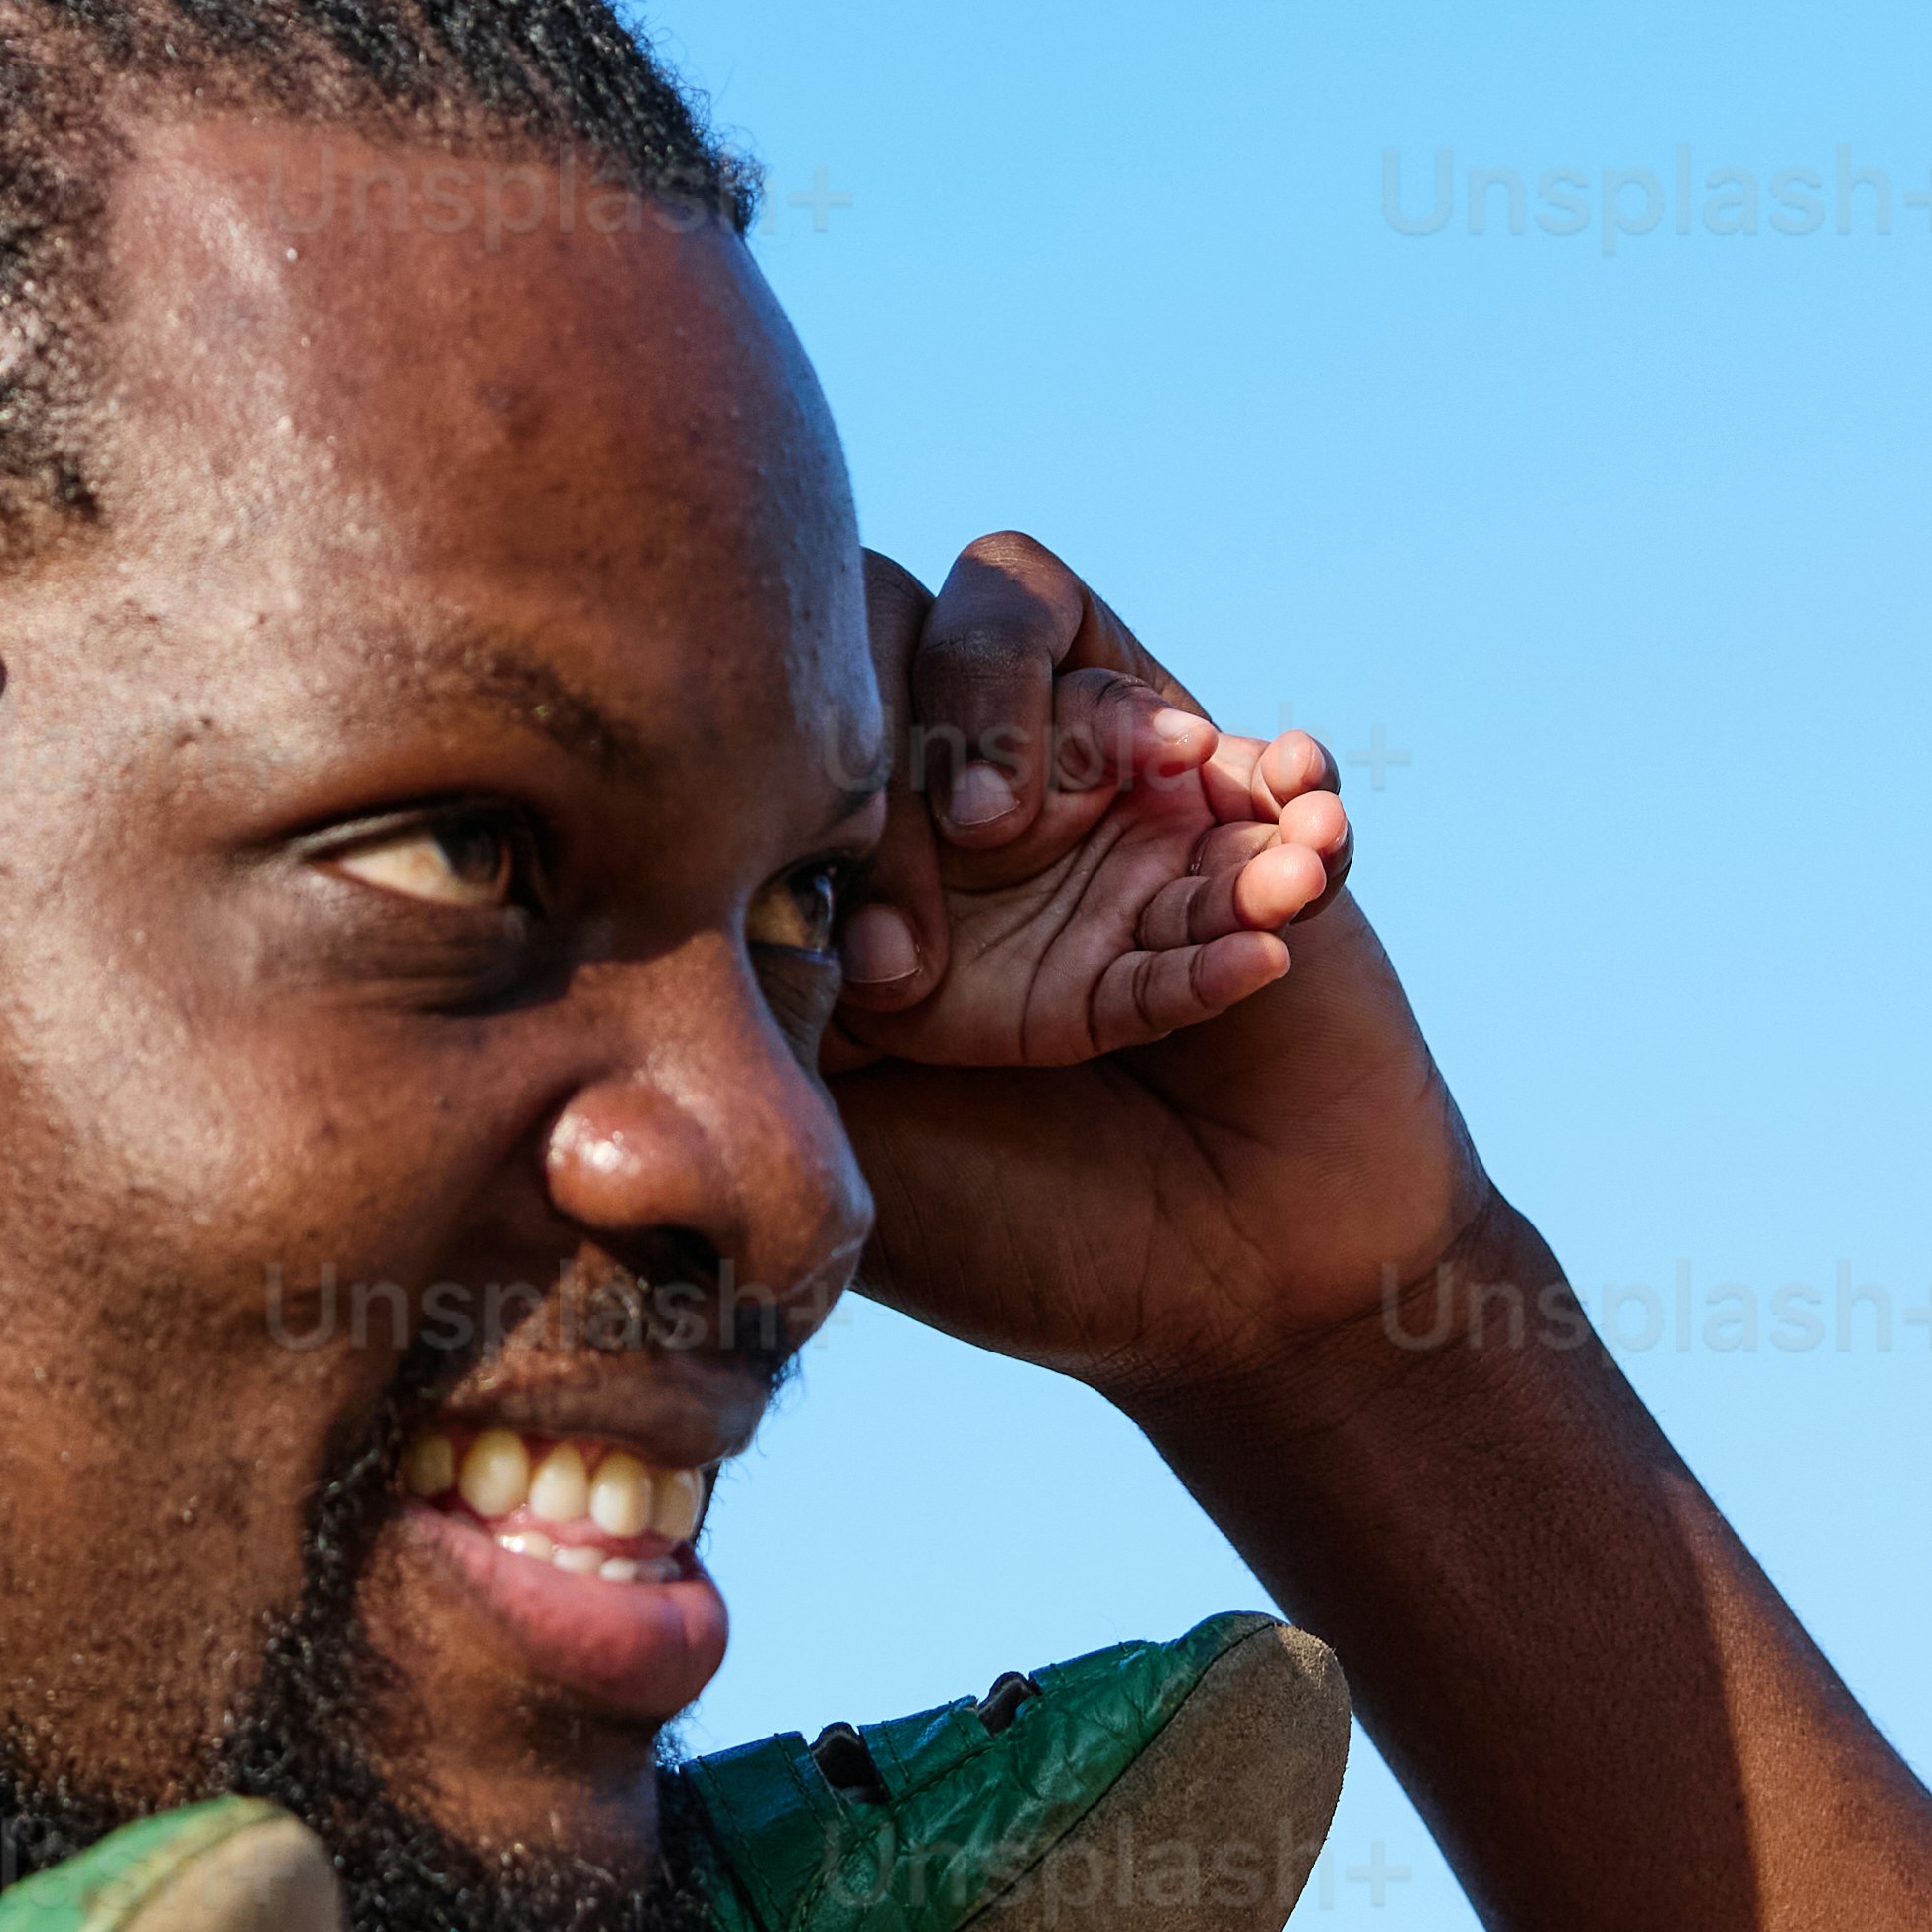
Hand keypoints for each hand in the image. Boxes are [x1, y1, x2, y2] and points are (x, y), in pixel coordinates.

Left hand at [827, 527, 1494, 1410]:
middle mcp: (946, 812)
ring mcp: (1082, 795)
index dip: (823, 802)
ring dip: (1101, 720)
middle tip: (988, 843)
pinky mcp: (1216, 813)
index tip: (878, 973)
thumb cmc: (1022, 1237)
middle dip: (949, 723)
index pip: (776, 730)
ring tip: (1160, 829)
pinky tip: (1300, 859)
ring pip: (1043, 637)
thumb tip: (630, 932)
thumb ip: (752, 1038)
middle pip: (898, 628)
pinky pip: (1225, 733)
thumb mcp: (845, 1150)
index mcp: (838, 877)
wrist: (1227, 1302)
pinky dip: (1273, 785)